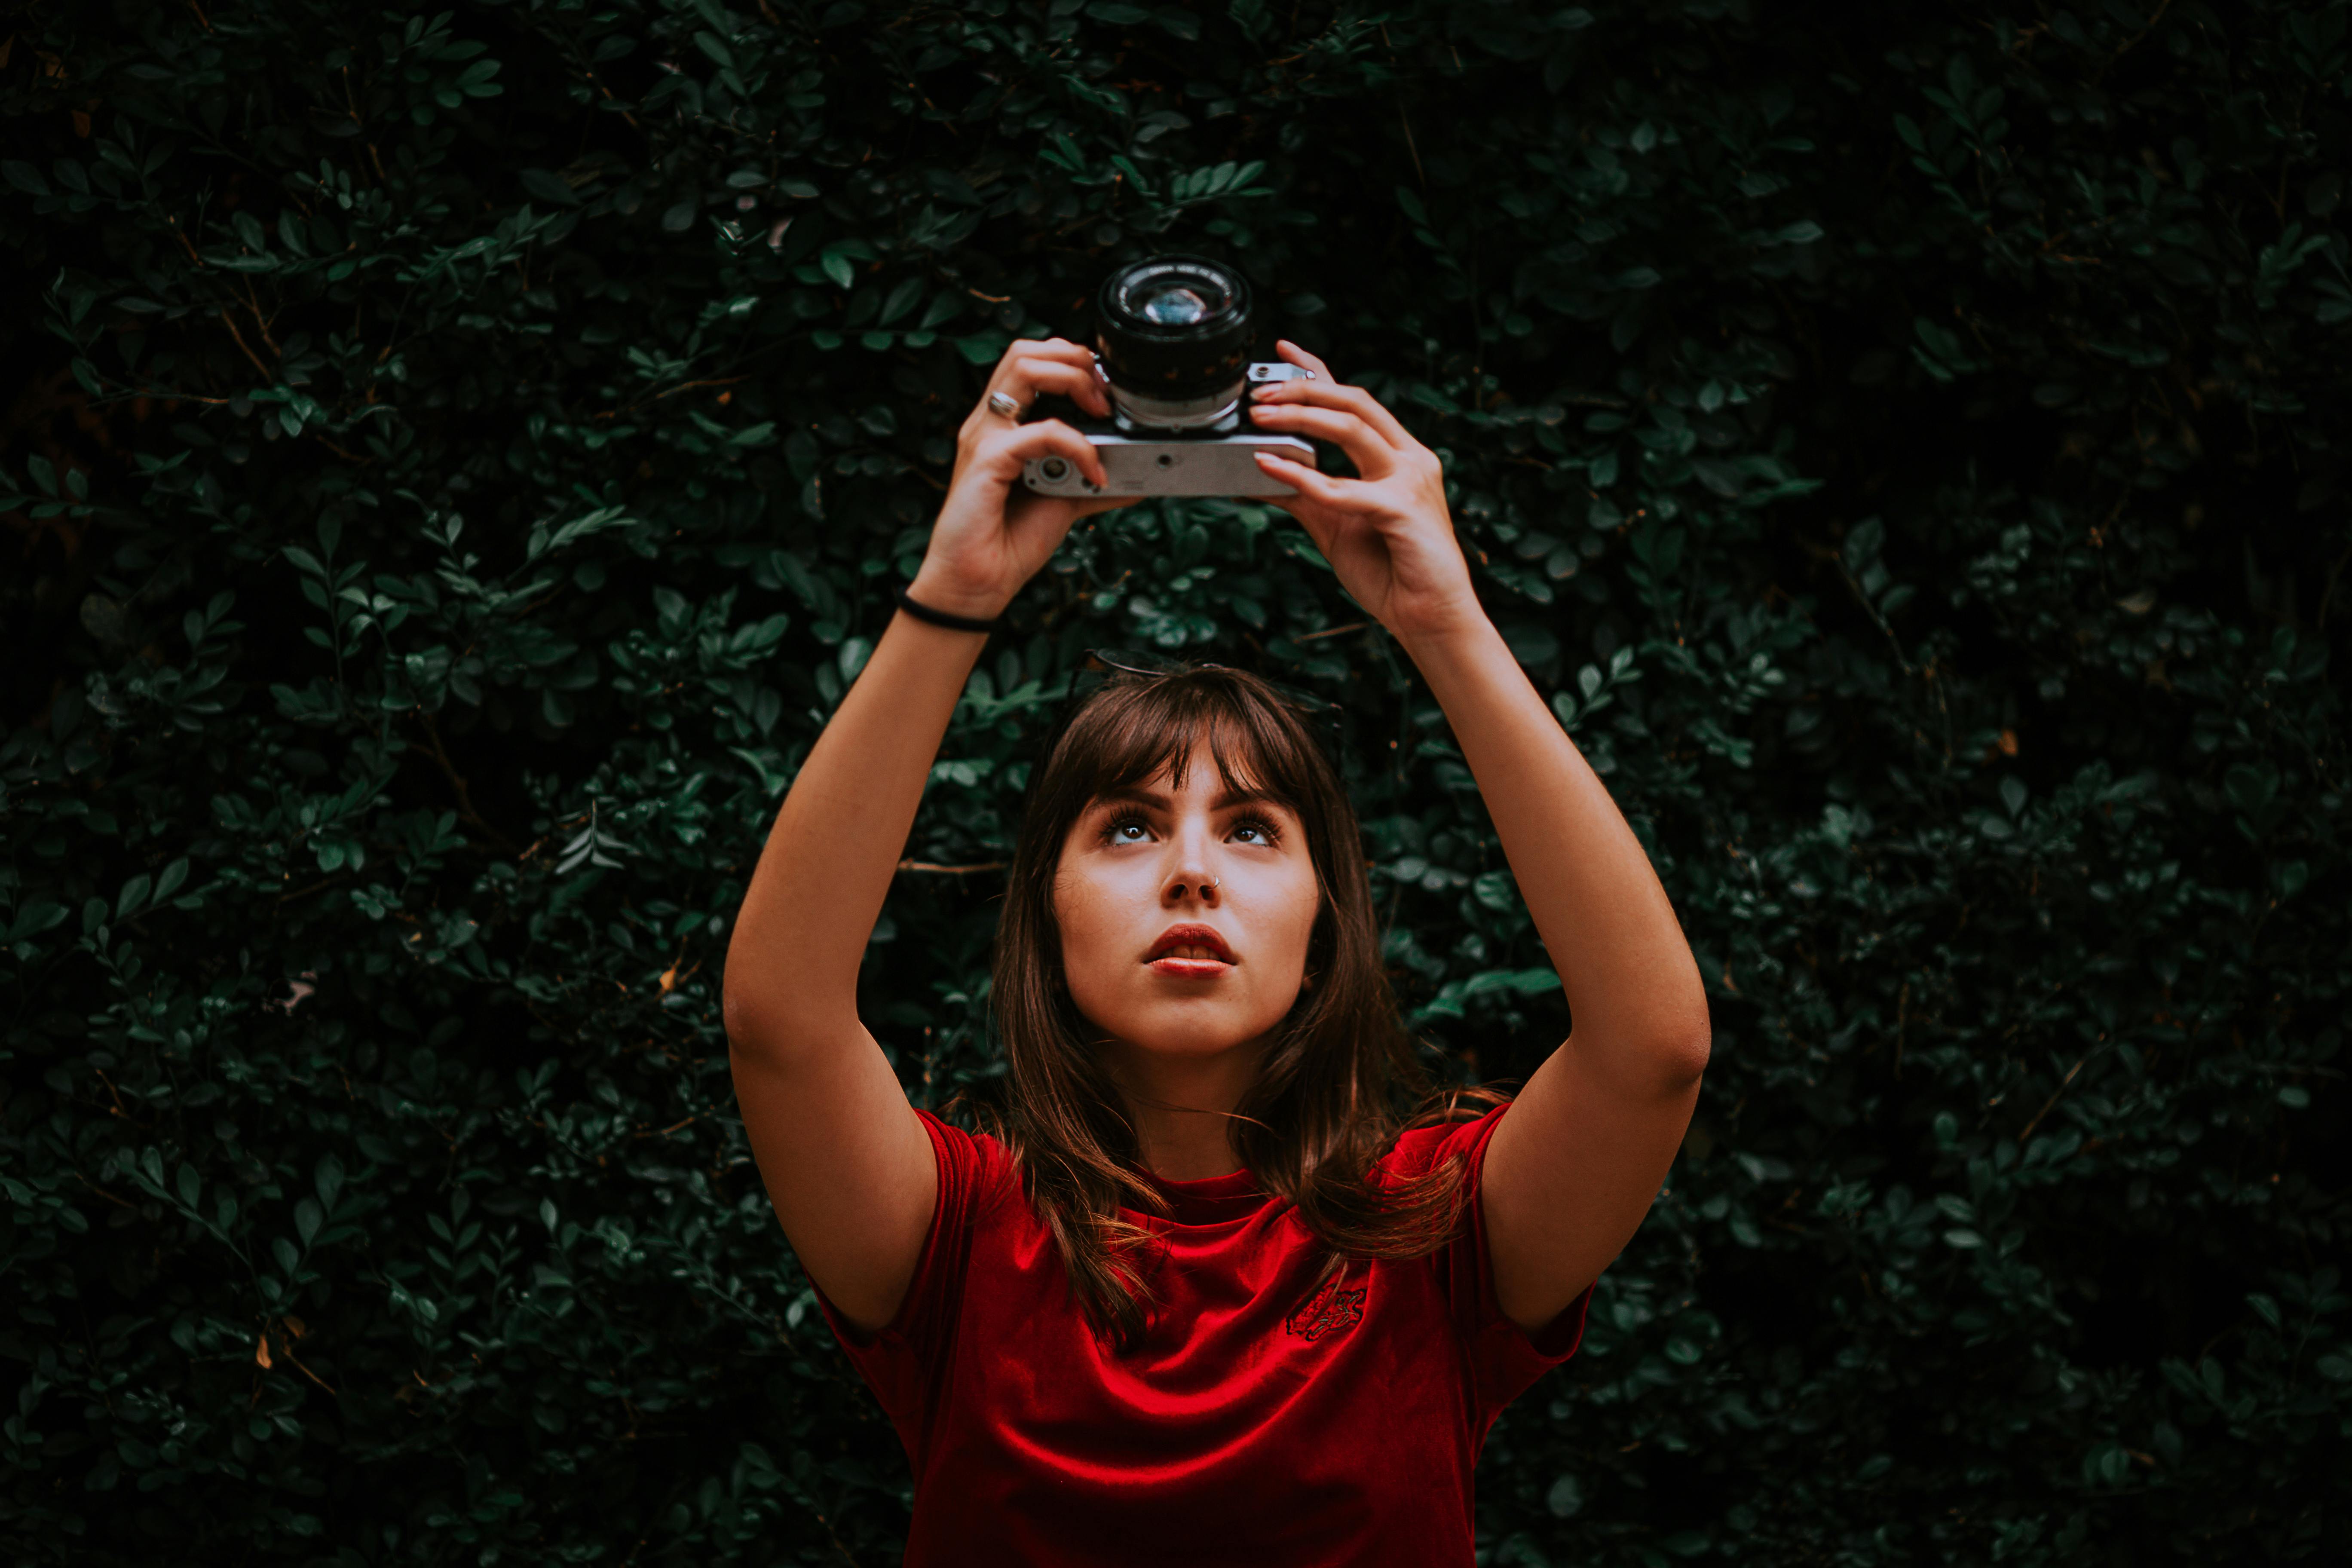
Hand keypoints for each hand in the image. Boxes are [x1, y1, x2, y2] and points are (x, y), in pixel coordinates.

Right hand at [908, 337, 1134, 620]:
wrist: (977, 583)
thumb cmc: (1009, 542)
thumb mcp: (1064, 501)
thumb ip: (1092, 481)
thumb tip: (1137, 476)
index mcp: (1003, 425)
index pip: (1032, 361)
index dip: (1073, 362)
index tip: (1106, 391)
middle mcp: (989, 423)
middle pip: (1026, 350)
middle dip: (1076, 360)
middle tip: (1105, 398)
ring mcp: (984, 436)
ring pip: (1025, 367)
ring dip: (1074, 382)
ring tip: (1101, 415)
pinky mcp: (987, 460)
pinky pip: (1041, 431)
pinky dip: (1079, 446)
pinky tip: (1096, 475)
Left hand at [1245, 342, 1486, 646]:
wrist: (1430, 619)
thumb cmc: (1390, 572)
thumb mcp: (1334, 525)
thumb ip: (1304, 495)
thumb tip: (1260, 471)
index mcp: (1398, 457)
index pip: (1356, 401)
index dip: (1319, 372)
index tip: (1283, 351)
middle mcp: (1410, 460)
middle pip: (1354, 402)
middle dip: (1303, 389)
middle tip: (1258, 393)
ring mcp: (1410, 482)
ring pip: (1352, 429)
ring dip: (1301, 418)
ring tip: (1259, 418)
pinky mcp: (1403, 511)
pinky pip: (1346, 488)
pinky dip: (1305, 477)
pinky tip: (1272, 468)